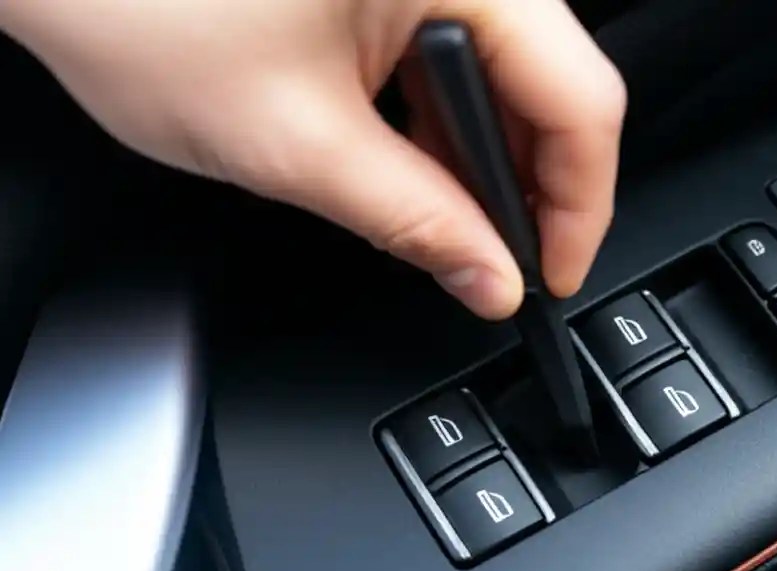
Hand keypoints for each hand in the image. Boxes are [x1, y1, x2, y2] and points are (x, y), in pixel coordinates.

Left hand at [0, 0, 624, 318]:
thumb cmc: (135, 6)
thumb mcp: (300, 145)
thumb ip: (417, 222)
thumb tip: (491, 277)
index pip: (579, 96)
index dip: (578, 201)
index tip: (553, 270)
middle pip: (554, 80)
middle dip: (536, 184)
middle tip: (504, 261)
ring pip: (510, 68)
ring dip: (490, 155)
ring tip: (454, 221)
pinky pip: (455, 48)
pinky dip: (447, 117)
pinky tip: (422, 164)